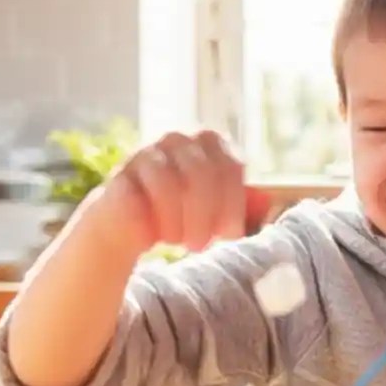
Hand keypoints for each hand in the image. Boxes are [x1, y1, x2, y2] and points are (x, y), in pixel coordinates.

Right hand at [85, 130, 247, 257]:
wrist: (130, 225)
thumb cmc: (182, 215)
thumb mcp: (218, 211)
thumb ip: (242, 205)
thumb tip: (265, 203)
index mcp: (208, 143)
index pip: (229, 165)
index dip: (232, 203)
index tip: (228, 234)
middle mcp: (177, 140)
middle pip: (201, 171)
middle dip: (204, 214)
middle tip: (200, 245)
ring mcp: (145, 154)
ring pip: (168, 181)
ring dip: (176, 220)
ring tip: (175, 241)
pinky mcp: (120, 176)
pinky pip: (137, 196)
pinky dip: (149, 221)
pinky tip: (152, 236)